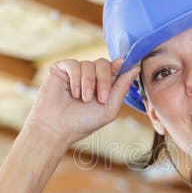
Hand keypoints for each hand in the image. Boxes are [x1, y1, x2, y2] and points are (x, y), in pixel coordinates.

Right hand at [24, 58, 139, 148]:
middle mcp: (90, 76)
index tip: (125, 66)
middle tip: (101, 98)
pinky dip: (76, 79)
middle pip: (104, 63)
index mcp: (103, 84)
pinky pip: (74, 64)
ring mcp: (75, 72)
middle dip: (105, 80)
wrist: (56, 129)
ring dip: (88, 83)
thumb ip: (122, 88)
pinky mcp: (61, 69)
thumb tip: (135, 67)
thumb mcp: (109, 108)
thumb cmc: (82, 123)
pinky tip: (73, 93)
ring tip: (82, 99)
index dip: (121, 66)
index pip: (115, 68)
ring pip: (89, 64)